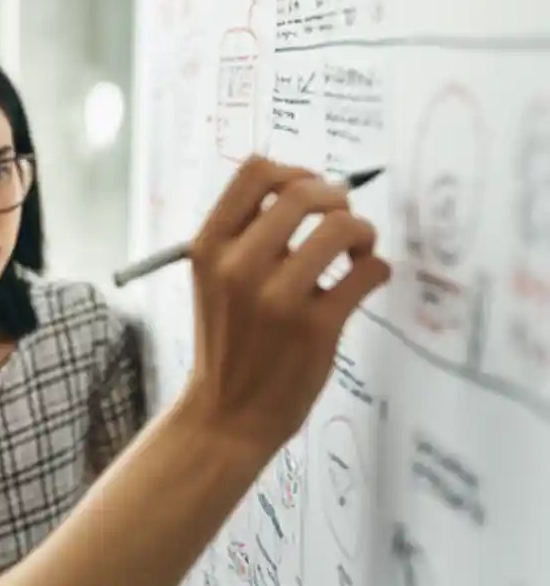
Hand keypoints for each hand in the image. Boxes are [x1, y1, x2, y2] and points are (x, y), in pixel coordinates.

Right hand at [183, 156, 390, 452]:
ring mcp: (278, 297)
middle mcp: (239, 265)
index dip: (294, 171)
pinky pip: (370, 270)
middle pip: (304, 191)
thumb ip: (245, 237)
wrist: (226, 413)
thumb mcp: (213, 280)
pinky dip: (377, 268)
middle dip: (336, 199)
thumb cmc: (227, 341)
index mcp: (208, 247)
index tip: (309, 194)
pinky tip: (364, 281)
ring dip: (363, 232)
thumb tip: (309, 192)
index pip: (255, 171)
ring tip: (356, 253)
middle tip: (341, 224)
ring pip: (343, 226)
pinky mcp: (317, 327)